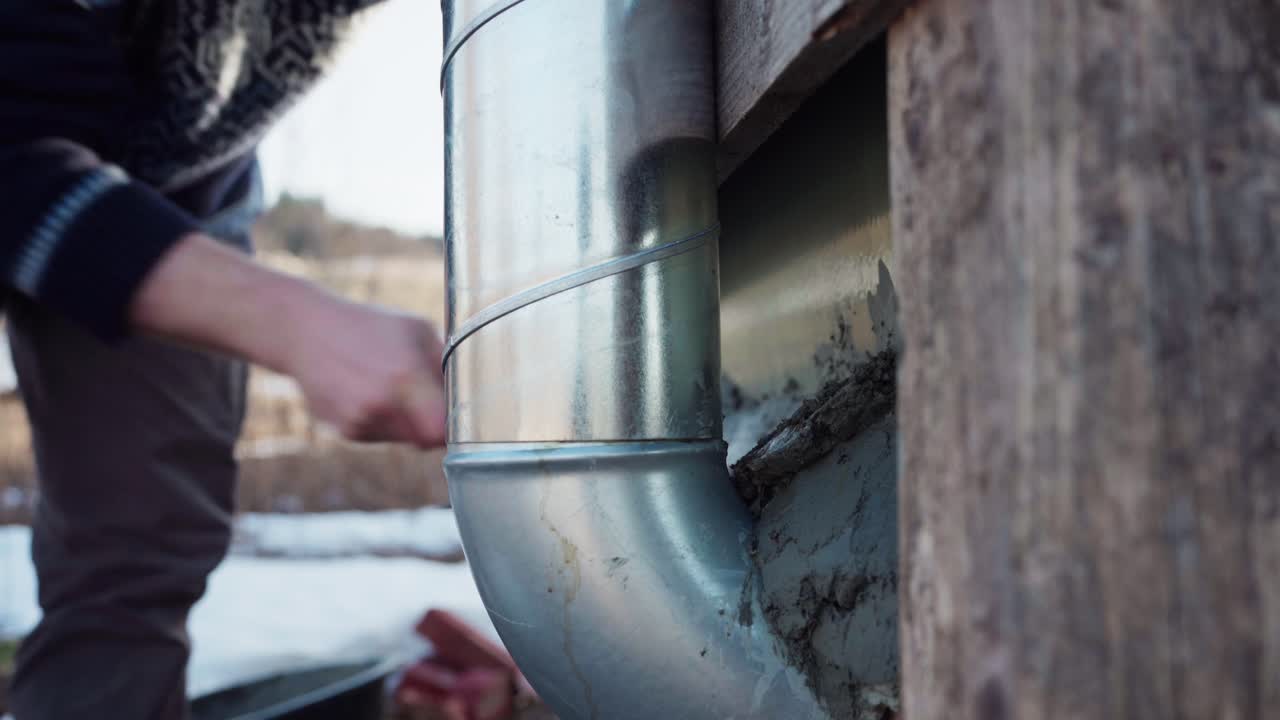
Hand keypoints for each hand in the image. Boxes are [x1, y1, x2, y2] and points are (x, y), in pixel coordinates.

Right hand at [131, 233, 448, 447]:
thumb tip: (472, 395)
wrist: (306, 331)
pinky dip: (381, 421)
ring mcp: (359, 421)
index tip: (458, 417)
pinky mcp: (343, 430)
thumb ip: (445, 364)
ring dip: (406, 422)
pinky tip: (367, 392)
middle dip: (431, 423)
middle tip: (426, 398)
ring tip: (389, 386)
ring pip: (402, 439)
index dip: (453, 429)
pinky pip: (378, 436)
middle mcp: (380, 405)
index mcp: (405, 377)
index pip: (441, 432)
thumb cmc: (369, 325)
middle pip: (425, 439)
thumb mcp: (417, 330)